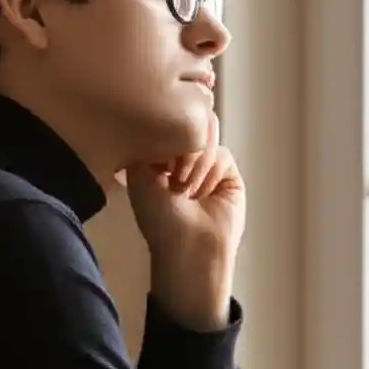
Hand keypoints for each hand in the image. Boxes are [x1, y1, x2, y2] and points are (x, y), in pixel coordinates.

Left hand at [125, 112, 244, 331]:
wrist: (187, 247)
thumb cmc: (159, 219)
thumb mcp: (140, 174)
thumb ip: (149, 140)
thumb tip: (171, 122)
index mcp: (158, 157)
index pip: (164, 123)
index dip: (161, 132)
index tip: (153, 160)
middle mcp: (183, 158)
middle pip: (188, 124)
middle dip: (179, 145)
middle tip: (170, 174)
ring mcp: (207, 165)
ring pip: (206, 136)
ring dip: (193, 161)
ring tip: (183, 189)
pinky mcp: (228, 174)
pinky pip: (222, 154)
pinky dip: (209, 171)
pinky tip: (200, 193)